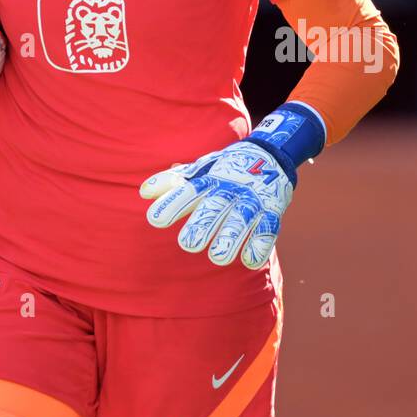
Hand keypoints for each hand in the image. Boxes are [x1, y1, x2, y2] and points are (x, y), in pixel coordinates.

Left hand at [140, 140, 293, 268]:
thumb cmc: (224, 170)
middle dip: (203, 224)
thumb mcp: (200, 172)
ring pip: (242, 218)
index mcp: (210, 179)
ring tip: (218, 257)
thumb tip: (144, 192)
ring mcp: (253, 200)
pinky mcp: (272, 211)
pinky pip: (268, 227)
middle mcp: (231, 189)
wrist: (269, 155)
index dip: (173, 205)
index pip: (189, 191)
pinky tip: (249, 260)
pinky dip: (260, 244)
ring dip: (231, 237)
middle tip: (188, 244)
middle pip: (216, 206)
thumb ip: (173, 183)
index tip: (154, 220)